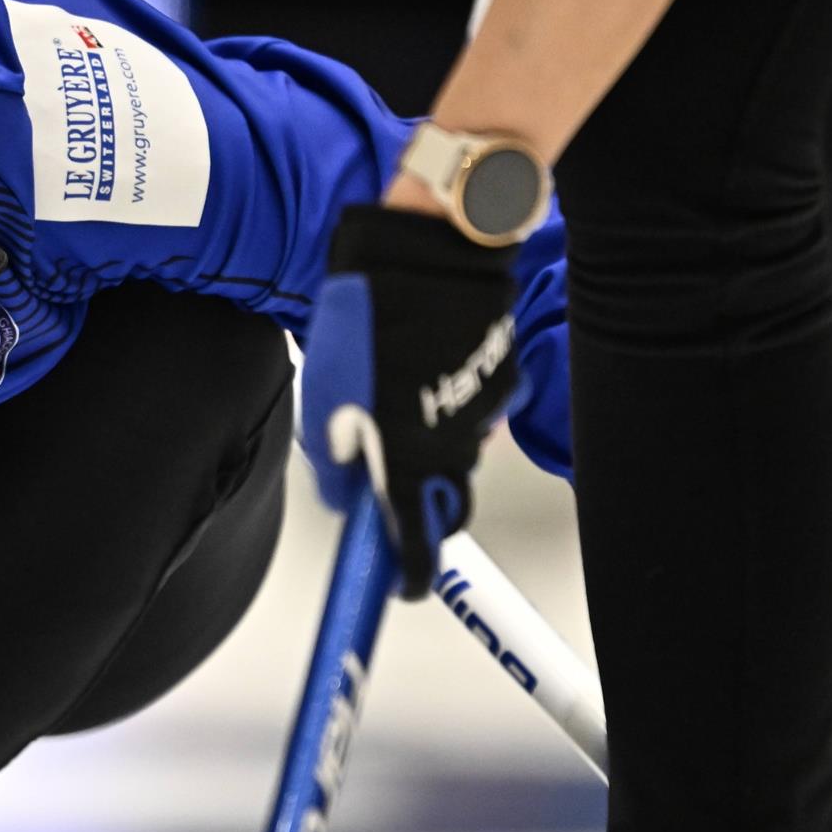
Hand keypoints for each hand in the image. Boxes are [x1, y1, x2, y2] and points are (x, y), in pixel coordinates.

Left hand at [299, 203, 521, 596]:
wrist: (434, 249)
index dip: (411, 570)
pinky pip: (475, 409)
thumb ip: (334, 452)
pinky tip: (423, 367)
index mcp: (409, 460)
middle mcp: (458, 448)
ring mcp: (487, 413)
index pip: (419, 542)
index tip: (402, 582)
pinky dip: (449, 400)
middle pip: (446, 504)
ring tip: (395, 397)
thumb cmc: (370, 314)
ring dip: (430, 443)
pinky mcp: (504, 379)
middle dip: (422, 508)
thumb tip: (342, 494)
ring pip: (460, 453)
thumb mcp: (328, 391)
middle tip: (390, 491)